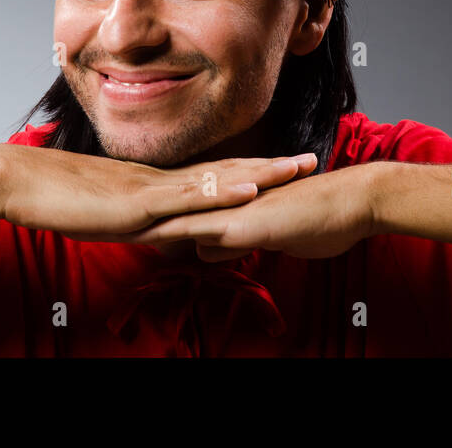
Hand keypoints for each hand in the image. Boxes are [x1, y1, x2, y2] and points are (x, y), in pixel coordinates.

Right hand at [0, 144, 319, 241]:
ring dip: (261, 174)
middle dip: (271, 168)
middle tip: (311, 160)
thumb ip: (129, 221)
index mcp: (154, 185)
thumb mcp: (102, 216)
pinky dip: (223, 192)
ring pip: (218, 179)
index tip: (282, 168)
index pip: (212, 175)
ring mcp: (153, 190)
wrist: (18, 183)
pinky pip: (190, 198)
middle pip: (227, 171)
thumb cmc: (52, 200)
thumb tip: (151, 233)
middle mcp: (161, 181)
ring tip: (297, 169)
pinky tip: (250, 189)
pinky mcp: (140, 204)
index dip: (250, 170)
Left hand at [125, 163, 379, 261]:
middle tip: (97, 214)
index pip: (181, 209)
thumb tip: (208, 250)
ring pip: (176, 217)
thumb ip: (237, 239)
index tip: (119, 216)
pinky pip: (198, 228)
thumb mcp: (271, 235)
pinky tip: (146, 236)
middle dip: (135, 215)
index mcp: (230, 203)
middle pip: (170, 209)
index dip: (150, 214)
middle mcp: (226, 202)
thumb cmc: (323, 218)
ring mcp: (232, 211)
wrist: (353, 203)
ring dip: (143, 222)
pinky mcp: (242, 223)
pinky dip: (172, 233)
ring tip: (105, 223)